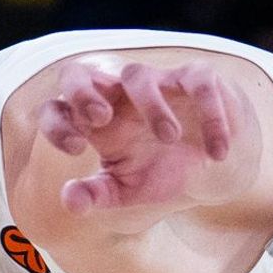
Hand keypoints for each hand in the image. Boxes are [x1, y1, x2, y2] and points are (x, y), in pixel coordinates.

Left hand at [35, 55, 244, 213]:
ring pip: (137, 76)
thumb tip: (70, 200)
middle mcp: (116, 96)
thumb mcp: (125, 190)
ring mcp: (154, 82)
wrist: (210, 164)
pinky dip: (209, 114)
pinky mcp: (196, 80)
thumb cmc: (159, 169)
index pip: (58, 109)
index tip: (75, 149)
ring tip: (170, 138)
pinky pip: (199, 84)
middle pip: (78, 72)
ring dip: (152, 107)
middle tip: (100, 119)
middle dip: (82, 91)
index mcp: (92, 121)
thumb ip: (96, 195)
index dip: (56, 123)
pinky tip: (216, 151)